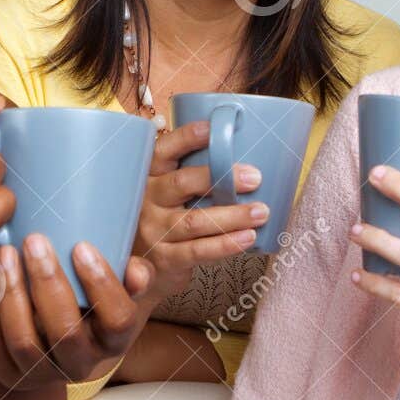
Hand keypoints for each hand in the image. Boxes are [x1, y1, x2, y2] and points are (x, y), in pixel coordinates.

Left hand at [0, 234, 153, 390]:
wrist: (48, 340)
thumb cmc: (86, 299)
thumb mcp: (114, 287)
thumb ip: (131, 274)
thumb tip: (136, 271)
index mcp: (113, 342)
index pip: (118, 320)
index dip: (102, 285)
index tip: (82, 246)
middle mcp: (80, 364)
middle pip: (66, 332)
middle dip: (48, 282)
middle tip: (34, 241)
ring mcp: (42, 374)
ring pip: (24, 341)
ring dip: (12, 293)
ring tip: (5, 254)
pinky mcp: (9, 373)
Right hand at [133, 121, 266, 300]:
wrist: (138, 271)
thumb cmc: (165, 219)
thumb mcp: (166, 193)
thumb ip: (191, 175)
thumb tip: (241, 150)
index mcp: (148, 176)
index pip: (163, 151)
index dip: (186, 138)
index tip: (212, 128)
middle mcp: (147, 201)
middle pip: (181, 183)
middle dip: (220, 178)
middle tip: (255, 177)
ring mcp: (154, 231)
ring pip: (195, 220)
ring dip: (232, 215)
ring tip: (261, 211)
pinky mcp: (164, 258)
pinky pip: (198, 251)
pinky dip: (225, 244)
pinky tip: (248, 237)